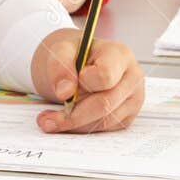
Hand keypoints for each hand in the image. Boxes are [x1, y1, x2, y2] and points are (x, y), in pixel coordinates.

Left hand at [29, 29, 144, 133]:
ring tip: (50, 120)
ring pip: (103, 121)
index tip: (64, 89)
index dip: (83, 85)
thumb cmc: (76, 55)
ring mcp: (133, 99)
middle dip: (72, 114)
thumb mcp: (62, 50)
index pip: (105, 76)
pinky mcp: (126, 116)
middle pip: (104, 104)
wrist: (84, 64)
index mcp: (120, 54)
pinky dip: (81, 129)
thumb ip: (61, 66)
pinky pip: (104, 129)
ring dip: (74, 125)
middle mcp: (133, 77)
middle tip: (46, 119)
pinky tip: (65, 121)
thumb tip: (64, 92)